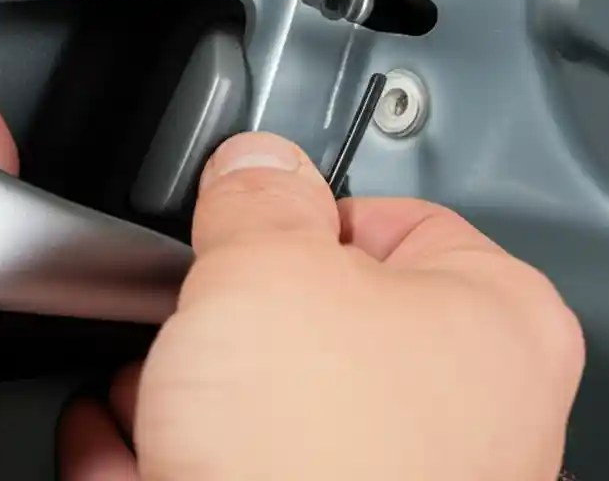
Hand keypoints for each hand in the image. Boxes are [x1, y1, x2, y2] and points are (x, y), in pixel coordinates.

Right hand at [59, 133, 583, 478]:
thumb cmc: (324, 463)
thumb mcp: (269, 268)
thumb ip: (258, 196)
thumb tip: (254, 159)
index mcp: (490, 321)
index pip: (395, 218)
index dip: (300, 209)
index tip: (242, 214)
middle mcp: (455, 413)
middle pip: (316, 322)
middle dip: (226, 310)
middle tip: (183, 297)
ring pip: (264, 410)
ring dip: (185, 387)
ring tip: (137, 374)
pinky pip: (223, 476)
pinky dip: (164, 457)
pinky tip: (118, 441)